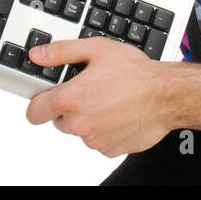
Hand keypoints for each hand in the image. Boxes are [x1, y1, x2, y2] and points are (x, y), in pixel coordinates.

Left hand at [24, 37, 172, 157]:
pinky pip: (98, 140)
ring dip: (88, 119)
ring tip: (108, 99)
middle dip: (68, 108)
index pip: (34, 112)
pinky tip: (117, 113)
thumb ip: (61, 52)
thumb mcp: (96, 49)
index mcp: (70, 100)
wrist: (166, 95)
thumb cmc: (135, 73)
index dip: (39, 102)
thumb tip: (38, 56)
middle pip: (58, 120)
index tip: (47, 96)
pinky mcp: (109, 150)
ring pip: (79, 131)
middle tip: (89, 90)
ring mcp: (94, 140)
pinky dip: (104, 130)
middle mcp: (79, 124)